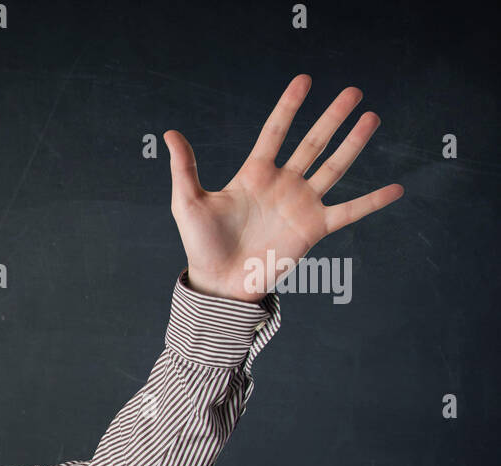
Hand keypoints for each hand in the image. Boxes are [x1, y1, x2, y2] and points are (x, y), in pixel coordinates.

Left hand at [164, 75, 402, 302]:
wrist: (219, 284)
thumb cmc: (201, 245)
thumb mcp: (187, 203)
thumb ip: (184, 167)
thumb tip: (169, 134)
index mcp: (254, 174)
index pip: (275, 132)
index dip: (289, 107)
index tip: (305, 80)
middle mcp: (282, 185)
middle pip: (312, 143)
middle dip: (332, 118)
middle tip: (354, 92)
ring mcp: (301, 205)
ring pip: (334, 167)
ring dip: (353, 144)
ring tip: (371, 118)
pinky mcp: (314, 228)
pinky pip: (349, 211)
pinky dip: (373, 201)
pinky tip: (396, 188)